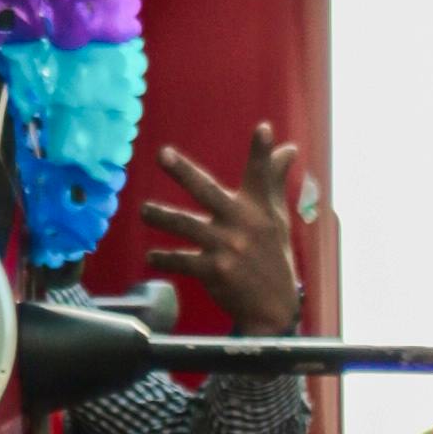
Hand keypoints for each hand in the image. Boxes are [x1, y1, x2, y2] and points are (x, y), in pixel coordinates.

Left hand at [142, 124, 309, 336]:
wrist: (273, 305)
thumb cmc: (272, 253)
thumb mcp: (277, 217)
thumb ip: (274, 180)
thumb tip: (288, 147)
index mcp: (259, 208)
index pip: (262, 174)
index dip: (262, 151)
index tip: (263, 129)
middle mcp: (243, 224)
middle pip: (209, 191)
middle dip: (184, 172)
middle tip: (163, 154)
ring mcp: (227, 247)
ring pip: (186, 225)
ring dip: (162, 216)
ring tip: (144, 210)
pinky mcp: (214, 270)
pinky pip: (182, 260)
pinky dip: (164, 258)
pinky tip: (150, 256)